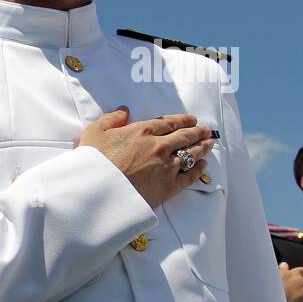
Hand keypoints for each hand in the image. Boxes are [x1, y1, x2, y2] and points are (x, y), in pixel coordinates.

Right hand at [78, 108, 213, 209]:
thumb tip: (124, 110)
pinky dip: (198, 170)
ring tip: (209, 144)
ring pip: (191, 154)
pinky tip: (203, 166)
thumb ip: (111, 119)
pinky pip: (190, 176)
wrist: (97, 191)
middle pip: (185, 136)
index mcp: (143, 131)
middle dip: (198, 132)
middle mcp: (159, 146)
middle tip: (206, 130)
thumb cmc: (93, 162)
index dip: (183, 120)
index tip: (192, 120)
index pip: (169, 122)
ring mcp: (167, 166)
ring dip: (202, 147)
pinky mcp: (169, 186)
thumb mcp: (95, 132)